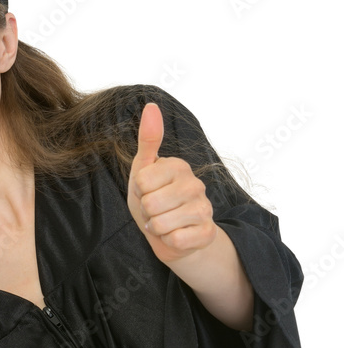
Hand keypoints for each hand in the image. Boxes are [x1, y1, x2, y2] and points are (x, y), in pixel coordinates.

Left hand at [127, 102, 217, 266]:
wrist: (171, 235)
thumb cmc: (154, 199)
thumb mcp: (143, 170)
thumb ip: (148, 140)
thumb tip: (151, 106)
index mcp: (178, 166)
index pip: (142, 181)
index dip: (139, 192)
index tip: (148, 192)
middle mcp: (196, 184)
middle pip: (150, 204)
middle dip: (147, 213)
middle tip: (156, 211)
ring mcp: (204, 208)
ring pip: (162, 224)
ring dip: (157, 228)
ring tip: (164, 222)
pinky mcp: (207, 232)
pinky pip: (175, 240)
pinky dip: (169, 241)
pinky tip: (175, 235)